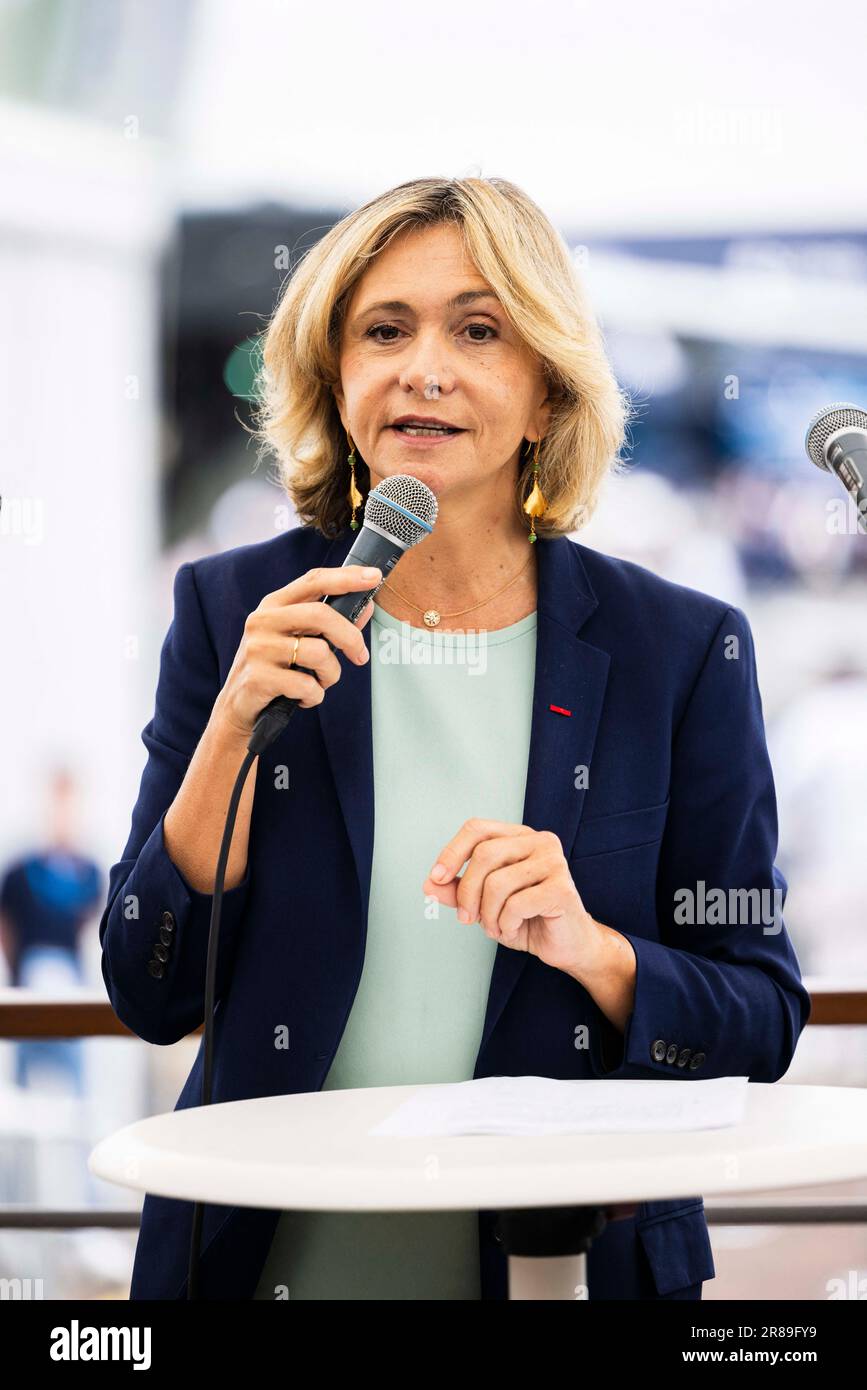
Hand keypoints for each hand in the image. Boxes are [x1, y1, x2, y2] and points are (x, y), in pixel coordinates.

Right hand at [212, 564, 379, 739]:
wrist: (238, 705)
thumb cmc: (274, 668)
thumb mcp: (298, 641)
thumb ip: (330, 625)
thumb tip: (366, 608)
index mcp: (274, 605)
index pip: (313, 581)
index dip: (346, 577)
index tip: (374, 576)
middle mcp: (262, 621)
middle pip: (320, 614)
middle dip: (350, 637)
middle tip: (361, 656)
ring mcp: (258, 648)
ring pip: (319, 653)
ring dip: (331, 674)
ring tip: (320, 683)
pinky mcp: (258, 677)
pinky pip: (307, 685)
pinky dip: (315, 696)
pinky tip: (304, 698)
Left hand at [422, 818, 602, 976]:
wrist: (567, 945)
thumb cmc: (529, 919)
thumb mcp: (484, 904)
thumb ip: (458, 891)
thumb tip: (429, 884)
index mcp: (519, 837)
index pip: (477, 829)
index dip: (452, 852)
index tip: (436, 878)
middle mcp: (539, 841)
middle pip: (484, 855)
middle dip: (467, 892)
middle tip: (467, 919)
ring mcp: (554, 862)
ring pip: (497, 882)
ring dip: (488, 914)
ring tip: (496, 927)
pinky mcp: (562, 888)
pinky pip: (516, 904)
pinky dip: (506, 924)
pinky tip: (514, 929)